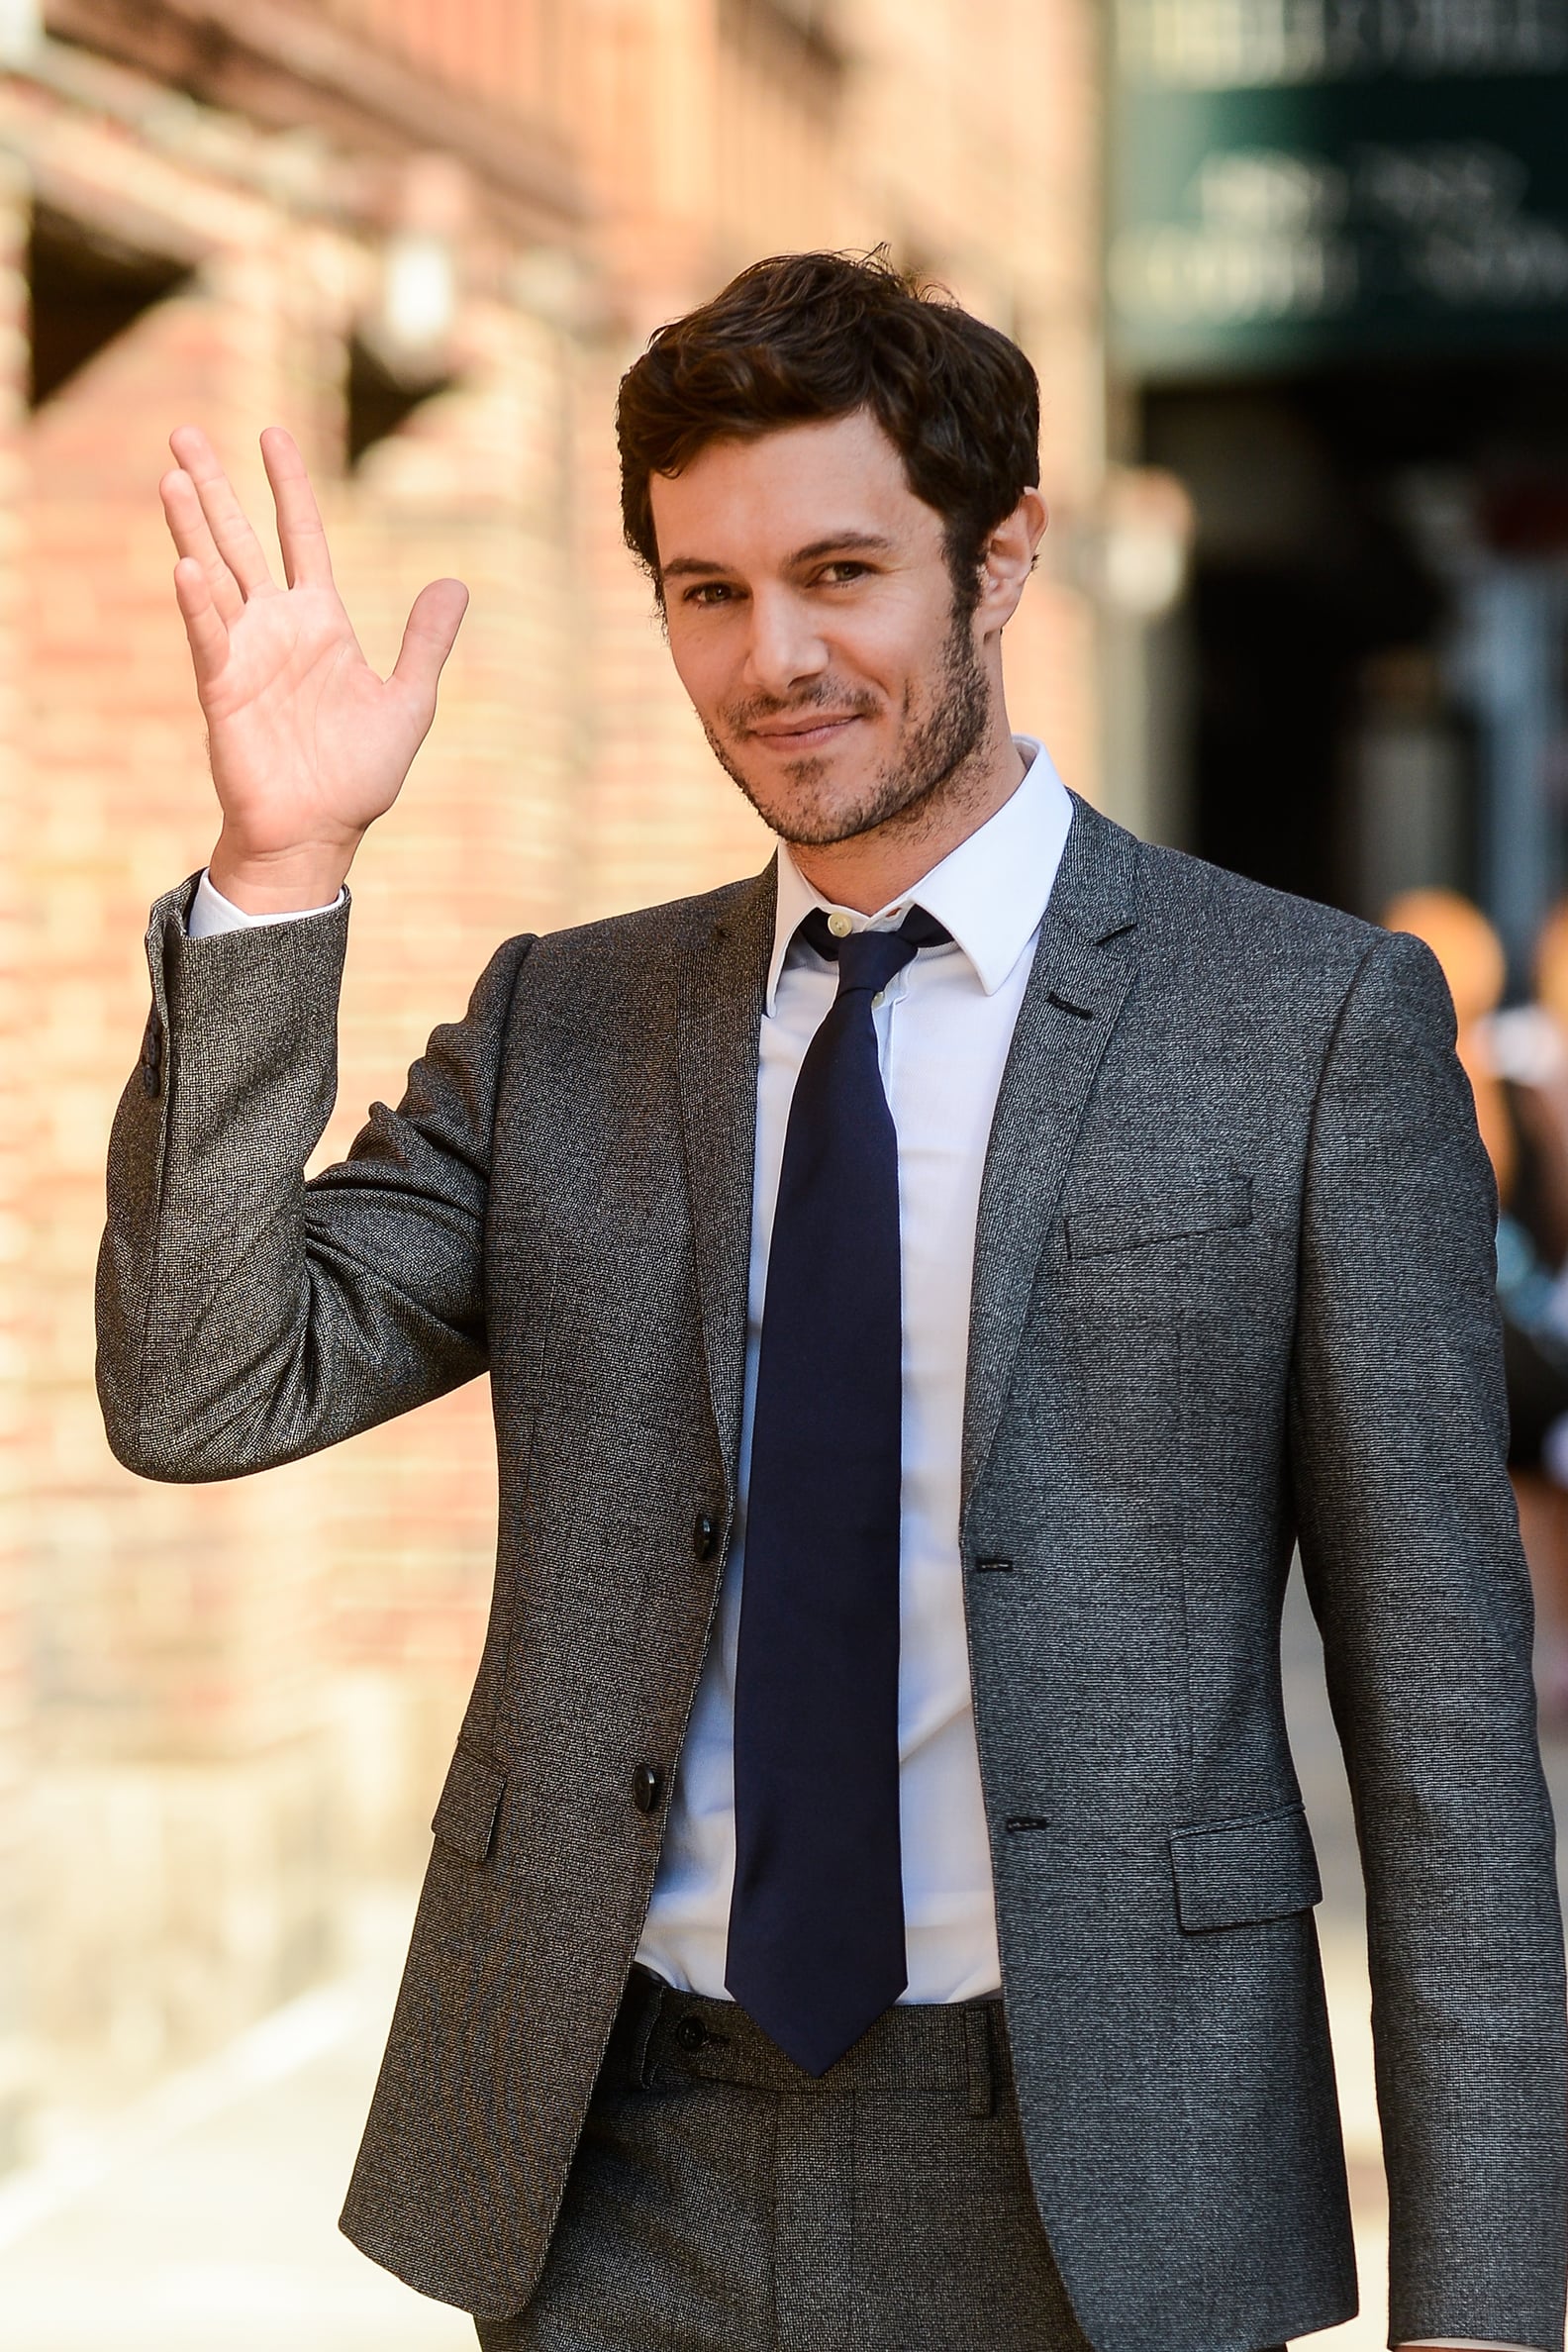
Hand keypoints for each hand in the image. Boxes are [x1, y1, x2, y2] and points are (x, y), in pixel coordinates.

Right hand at [160, 424, 468, 910]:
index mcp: (320, 622)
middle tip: (185, 431)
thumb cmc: (358, 776)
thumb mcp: (409, 701)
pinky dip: (198, 604)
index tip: (272, 433)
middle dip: (216, 488)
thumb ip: (426, 642)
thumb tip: (457, 583)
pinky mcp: (223, 690)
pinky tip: (186, 565)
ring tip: (173, 477)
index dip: (287, 486)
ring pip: (214, 576)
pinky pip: (209, 638)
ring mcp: (245, 655)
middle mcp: (276, 627)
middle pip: (242, 540)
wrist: (319, 834)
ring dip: (193, 528)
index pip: (301, 536)